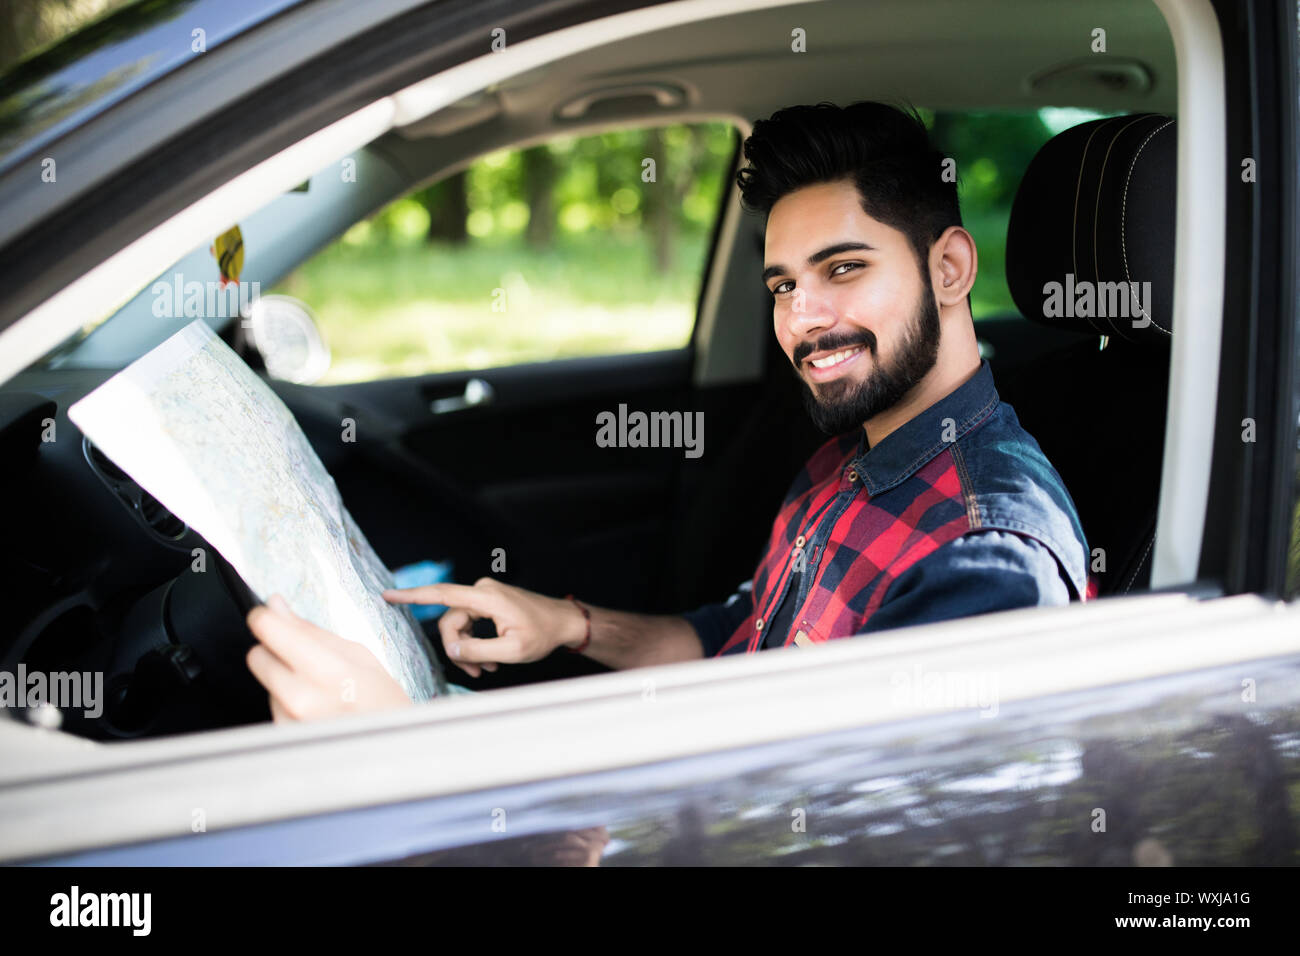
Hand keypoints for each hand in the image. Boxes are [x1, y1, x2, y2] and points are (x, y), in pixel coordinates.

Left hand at [245, 594, 413, 721]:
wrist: (391, 745)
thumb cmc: (382, 699)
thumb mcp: (358, 654)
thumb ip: (310, 630)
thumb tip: (275, 605)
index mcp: (327, 671)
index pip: (269, 630)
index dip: (265, 617)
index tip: (268, 615)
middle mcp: (302, 699)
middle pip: (256, 656)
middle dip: (274, 649)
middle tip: (301, 655)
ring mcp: (289, 722)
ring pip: (264, 681)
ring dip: (283, 677)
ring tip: (318, 688)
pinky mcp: (282, 736)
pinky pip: (272, 704)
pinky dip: (286, 700)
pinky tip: (314, 706)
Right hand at [383, 578, 584, 678]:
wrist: (564, 622)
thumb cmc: (543, 634)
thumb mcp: (511, 651)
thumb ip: (478, 652)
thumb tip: (452, 650)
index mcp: (487, 597)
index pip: (442, 594)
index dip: (412, 596)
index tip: (387, 595)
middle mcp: (482, 590)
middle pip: (451, 621)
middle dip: (458, 649)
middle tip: (476, 673)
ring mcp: (485, 594)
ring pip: (459, 625)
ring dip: (468, 649)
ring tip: (486, 670)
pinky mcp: (488, 601)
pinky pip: (470, 623)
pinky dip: (475, 642)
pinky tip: (488, 661)